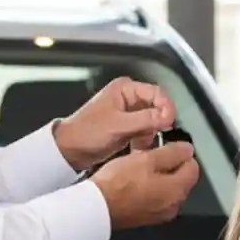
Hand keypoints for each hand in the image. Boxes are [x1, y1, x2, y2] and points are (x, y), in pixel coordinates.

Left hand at [53, 77, 175, 170]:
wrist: (70, 150)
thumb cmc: (86, 132)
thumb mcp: (119, 125)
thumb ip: (145, 119)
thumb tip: (168, 116)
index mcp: (125, 89)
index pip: (157, 92)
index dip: (166, 107)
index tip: (169, 122)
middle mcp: (128, 98)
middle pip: (157, 107)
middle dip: (158, 123)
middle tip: (156, 135)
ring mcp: (129, 113)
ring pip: (153, 121)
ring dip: (151, 133)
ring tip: (141, 143)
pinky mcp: (128, 127)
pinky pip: (146, 131)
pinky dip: (145, 140)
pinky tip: (137, 148)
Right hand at [90, 141, 199, 229]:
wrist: (96, 208)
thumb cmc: (118, 183)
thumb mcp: (147, 159)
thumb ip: (172, 153)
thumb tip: (187, 149)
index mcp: (177, 190)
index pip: (193, 167)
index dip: (181, 153)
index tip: (166, 146)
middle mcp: (173, 205)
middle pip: (181, 179)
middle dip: (169, 165)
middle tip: (149, 155)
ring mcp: (159, 214)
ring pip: (166, 188)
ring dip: (157, 176)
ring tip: (138, 166)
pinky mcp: (145, 217)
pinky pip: (154, 198)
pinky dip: (149, 188)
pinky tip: (132, 181)